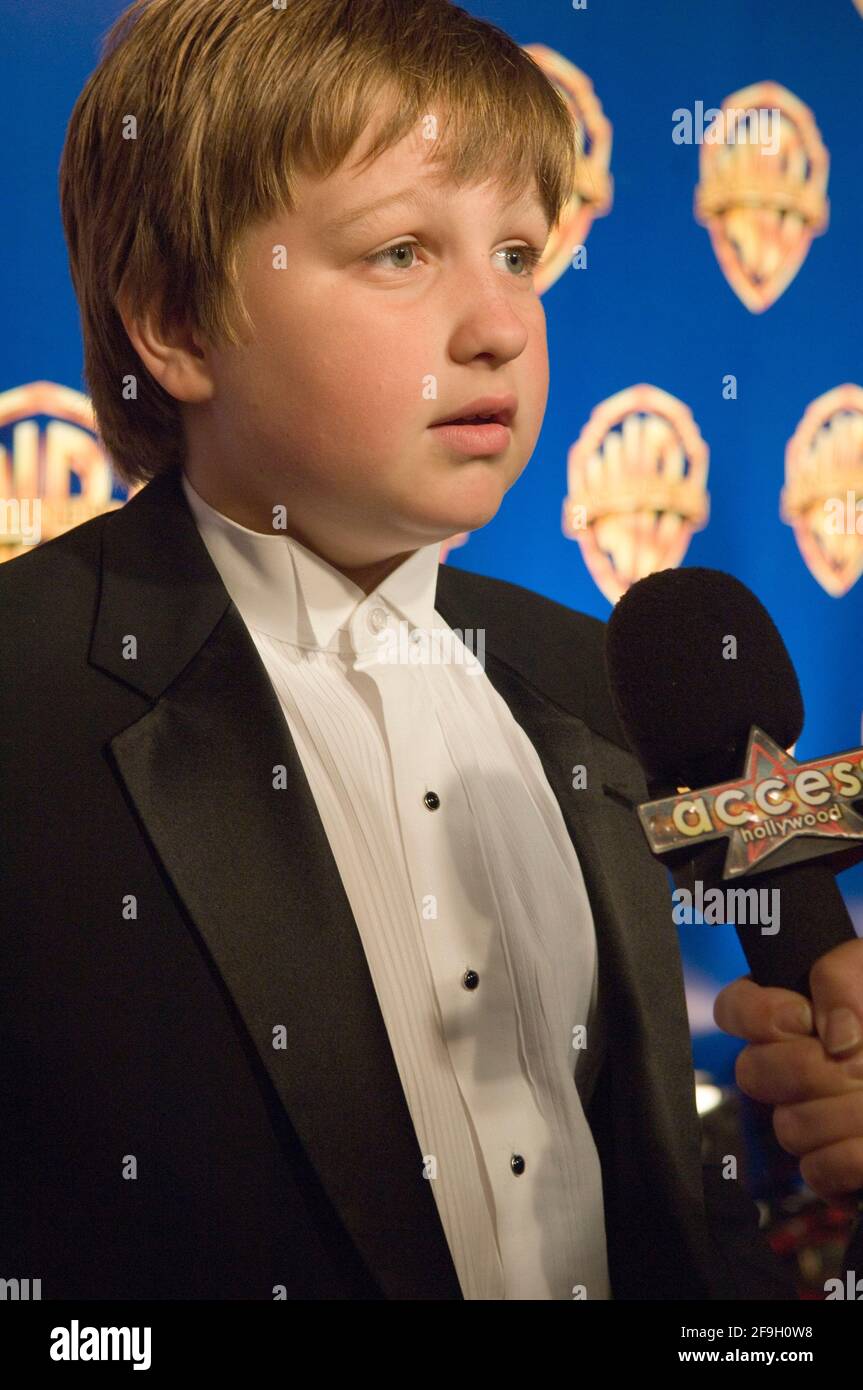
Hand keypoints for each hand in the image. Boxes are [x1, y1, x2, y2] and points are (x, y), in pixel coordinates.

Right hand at [713, 937, 862, 1198]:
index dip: (761, 1016)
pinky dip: (852, 1157)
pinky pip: (817, 1170)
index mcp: (785, 1013)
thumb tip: (836, 1034)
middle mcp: (784, 1067)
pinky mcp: (826, 1164)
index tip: (807, 1018)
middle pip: (754, 1073)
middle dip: (812, 1069)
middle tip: (860, 1064)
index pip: (733, 1010)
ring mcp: (802, 1117)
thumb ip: (840, 977)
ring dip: (846, 1113)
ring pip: (789, 1127)